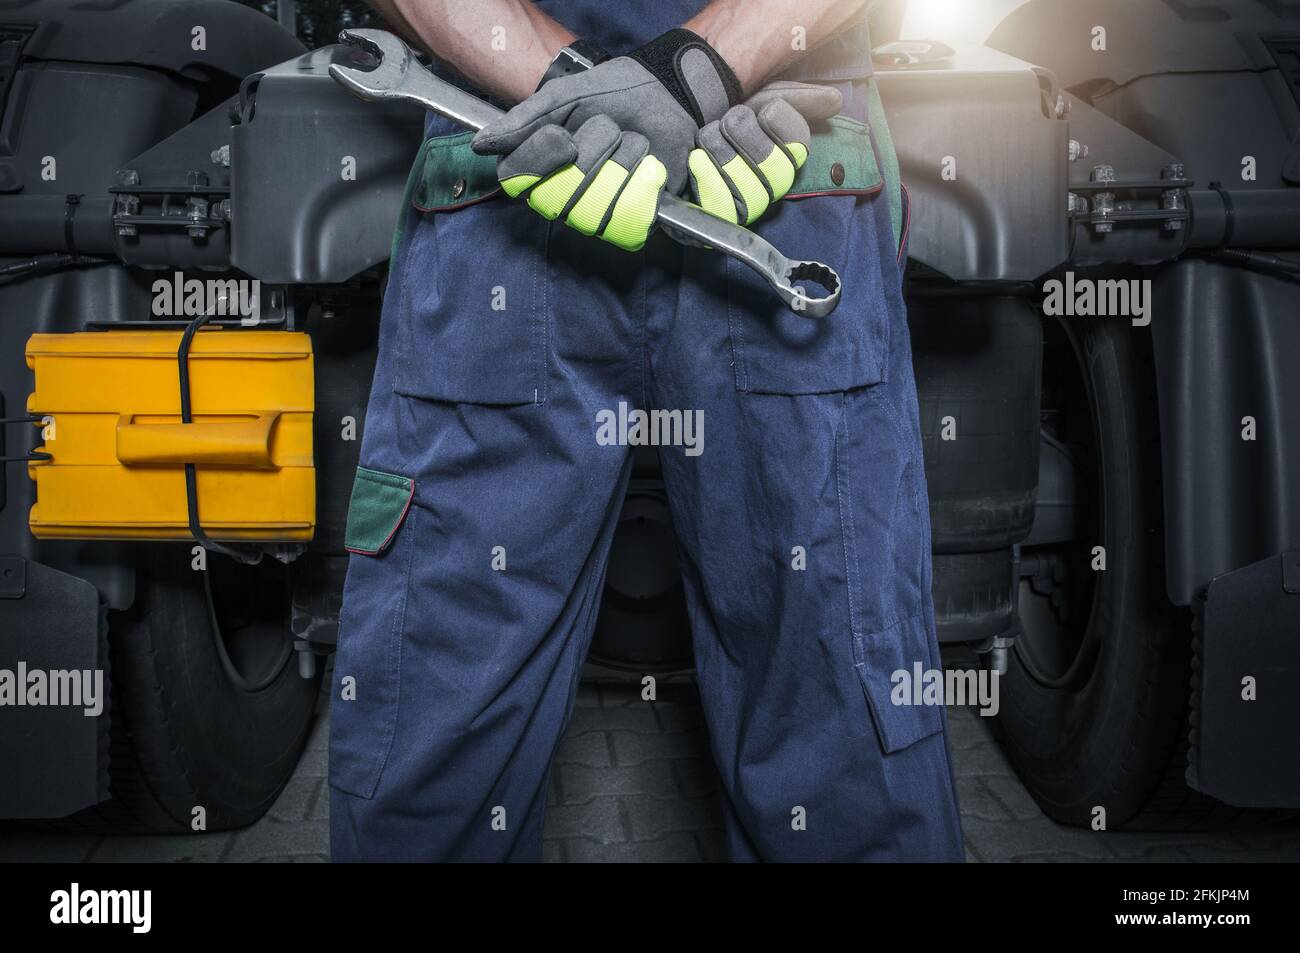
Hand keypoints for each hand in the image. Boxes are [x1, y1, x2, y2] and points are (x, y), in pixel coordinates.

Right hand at [471, 29, 740, 250]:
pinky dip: (642, 185)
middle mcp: (560, 196)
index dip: (539, 161)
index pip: (513, 181)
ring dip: (620, 163)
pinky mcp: (631, 222)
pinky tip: (649, 167)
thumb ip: (523, 120)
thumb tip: (480, 144)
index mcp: (536, 166)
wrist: (669, 97)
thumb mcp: (564, 96)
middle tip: (610, 126)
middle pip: (558, 198)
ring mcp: (596, 213)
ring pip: (593, 211)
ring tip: (633, 141)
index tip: (564, 135)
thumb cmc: (614, 94)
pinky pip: (625, 222)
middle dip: (592, 150)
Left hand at [689, 81, 841, 225]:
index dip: (784, 128)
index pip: (800, 152)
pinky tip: (697, 159)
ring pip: (753, 197)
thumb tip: (834, 101)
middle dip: (749, 139)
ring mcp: (741, 208)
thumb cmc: (712, 107)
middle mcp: (765, 187)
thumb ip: (796, 97)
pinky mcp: (711, 219)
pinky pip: (725, 214)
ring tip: (707, 136)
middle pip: (778, 176)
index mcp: (781, 157)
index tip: (765, 109)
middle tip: (727, 119)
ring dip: (726, 156)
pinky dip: (711, 182)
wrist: (666, 115)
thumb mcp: (756, 94)